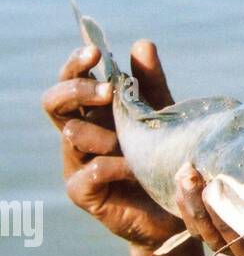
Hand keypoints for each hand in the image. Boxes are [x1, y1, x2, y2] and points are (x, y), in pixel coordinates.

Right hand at [42, 41, 183, 250]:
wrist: (177, 211)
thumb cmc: (165, 160)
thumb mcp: (163, 117)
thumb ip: (151, 84)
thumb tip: (141, 44)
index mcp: (93, 111)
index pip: (71, 78)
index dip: (77, 63)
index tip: (96, 53)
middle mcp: (79, 134)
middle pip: (54, 101)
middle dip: (77, 89)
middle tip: (109, 93)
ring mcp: (77, 163)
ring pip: (71, 133)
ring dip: (104, 133)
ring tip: (132, 144)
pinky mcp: (83, 193)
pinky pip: (89, 171)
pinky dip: (113, 165)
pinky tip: (135, 169)